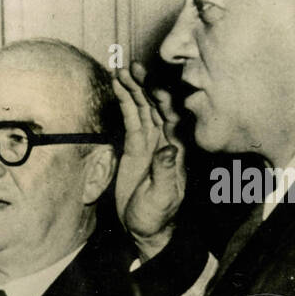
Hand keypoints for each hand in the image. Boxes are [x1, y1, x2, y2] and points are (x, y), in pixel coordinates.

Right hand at [112, 60, 185, 259]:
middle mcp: (165, 140)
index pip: (172, 117)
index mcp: (177, 149)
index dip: (162, 98)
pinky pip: (131, 119)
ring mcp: (149, 141)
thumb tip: (167, 150)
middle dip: (145, 85)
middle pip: (156, 106)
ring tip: (120, 71)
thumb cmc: (157, 215)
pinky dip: (125, 102)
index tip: (151, 84)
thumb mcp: (162, 197)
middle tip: (131, 68)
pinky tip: (117, 88)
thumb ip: (165, 172)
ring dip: (133, 89)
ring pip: (142, 109)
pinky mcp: (134, 146)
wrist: (144, 228)